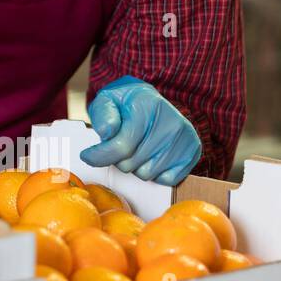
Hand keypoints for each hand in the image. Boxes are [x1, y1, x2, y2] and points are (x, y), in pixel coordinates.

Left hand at [80, 76, 202, 184]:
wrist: (151, 101)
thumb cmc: (126, 103)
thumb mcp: (107, 100)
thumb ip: (102, 115)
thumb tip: (107, 133)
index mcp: (147, 106)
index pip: (121, 146)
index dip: (99, 156)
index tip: (87, 156)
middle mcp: (171, 123)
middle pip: (131, 163)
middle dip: (118, 158)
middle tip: (121, 143)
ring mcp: (184, 139)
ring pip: (146, 174)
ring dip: (135, 166)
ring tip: (137, 148)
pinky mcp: (193, 152)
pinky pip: (165, 180)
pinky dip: (154, 173)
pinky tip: (152, 156)